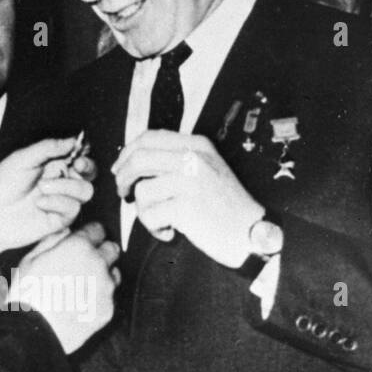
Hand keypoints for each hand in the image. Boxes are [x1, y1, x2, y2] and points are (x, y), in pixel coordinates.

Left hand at [0, 136, 94, 264]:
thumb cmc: (1, 185)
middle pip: (89, 173)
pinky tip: (39, 203)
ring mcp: (62, 201)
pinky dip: (57, 202)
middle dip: (88, 167)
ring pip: (85, 191)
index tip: (79, 152)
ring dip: (66, 186)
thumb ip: (48, 148)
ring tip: (42, 187)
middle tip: (77, 166)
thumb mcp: (22, 159)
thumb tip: (73, 140)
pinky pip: (73, 208)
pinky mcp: (60, 219)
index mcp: (52, 165)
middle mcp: (60, 182)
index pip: (78, 156)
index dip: (84, 153)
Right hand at [10, 222, 118, 353]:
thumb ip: (53, 240)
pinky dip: (98, 298)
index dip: (89, 234)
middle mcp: (98, 264)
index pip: (97, 229)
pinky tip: (81, 304)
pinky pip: (108, 298)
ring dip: (102, 276)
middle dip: (101, 252)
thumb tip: (67, 232)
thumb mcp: (30, 259)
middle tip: (84, 263)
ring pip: (113, 274)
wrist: (34, 332)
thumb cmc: (27, 295)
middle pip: (112, 249)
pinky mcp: (108, 309)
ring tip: (81, 287)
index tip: (84, 240)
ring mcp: (105, 288)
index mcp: (79, 247)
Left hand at [113, 131, 265, 266]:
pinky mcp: (186, 207)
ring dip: (144, 212)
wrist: (252, 233)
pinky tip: (170, 233)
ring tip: (163, 221)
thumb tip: (132, 162)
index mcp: (198, 145)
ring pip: (142, 191)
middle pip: (138, 159)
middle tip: (125, 195)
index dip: (127, 154)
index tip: (119, 170)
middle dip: (123, 179)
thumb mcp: (206, 169)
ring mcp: (190, 181)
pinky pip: (149, 216)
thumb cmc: (224, 207)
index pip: (149, 137)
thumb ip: (176, 160)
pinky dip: (154, 229)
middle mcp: (194, 158)